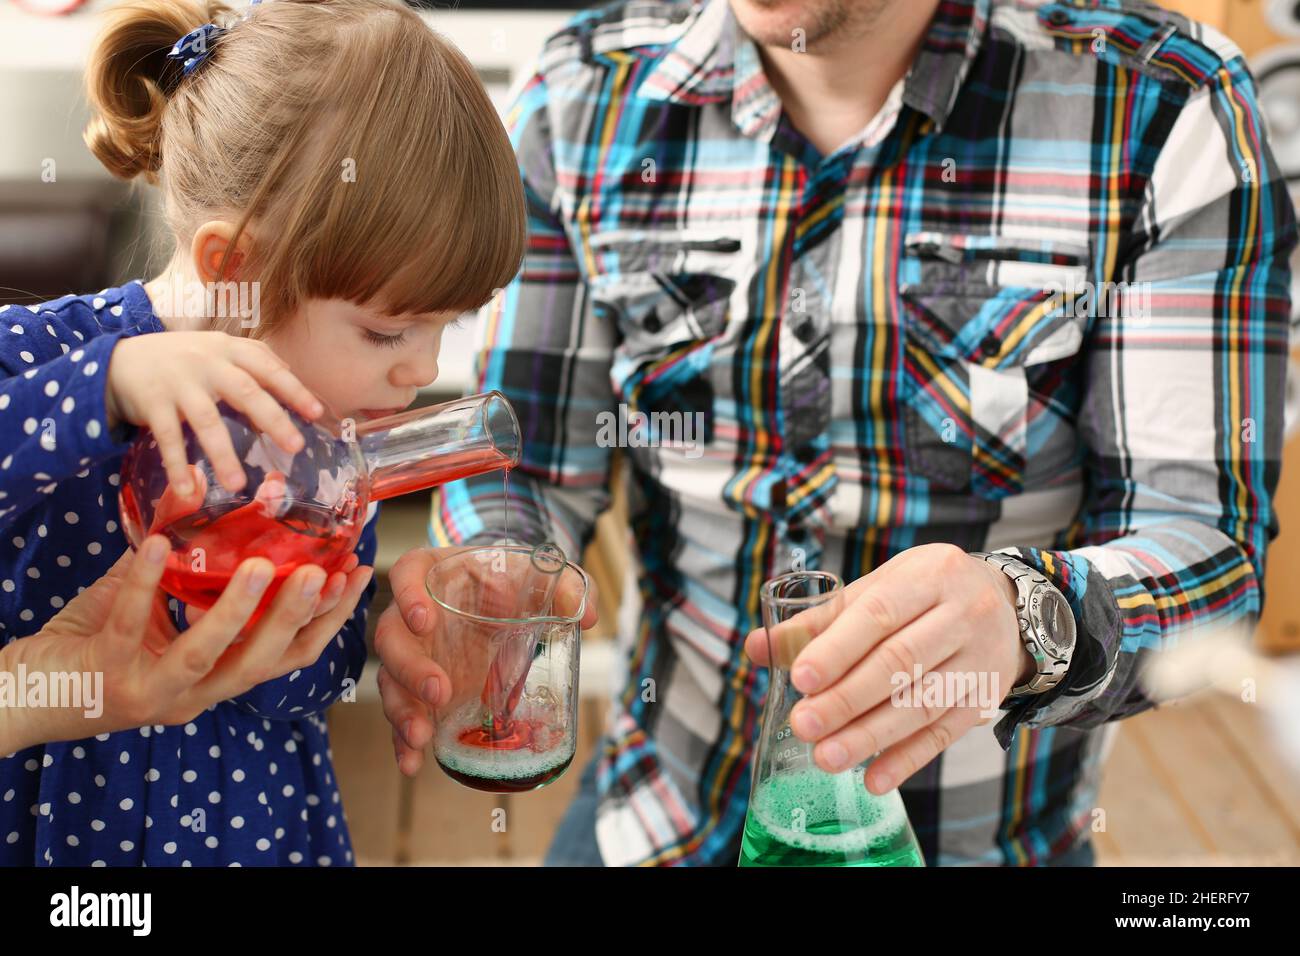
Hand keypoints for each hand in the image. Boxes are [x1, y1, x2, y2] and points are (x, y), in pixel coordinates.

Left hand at [0, 535, 372, 753]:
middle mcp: (196, 695)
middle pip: (267, 662)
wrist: (24, 695)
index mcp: (218, 679)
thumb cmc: (91, 643)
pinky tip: (157, 544)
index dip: (330, 618)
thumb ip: (184, 558)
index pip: (291, 654)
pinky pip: (134, 623)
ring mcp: (153, 690)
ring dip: (241, 611)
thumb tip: (208, 484)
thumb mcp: (150, 601)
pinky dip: (145, 582)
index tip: (358, 572)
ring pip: (210, 655)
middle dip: (301, 616)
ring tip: (260, 564)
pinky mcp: (109, 675)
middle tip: (327, 571)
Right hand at [105, 331, 323, 494]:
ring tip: (238, 486)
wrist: (119, 358)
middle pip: (245, 392)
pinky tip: (187, 491)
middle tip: (295, 447)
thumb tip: (294, 378)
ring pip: (206, 421)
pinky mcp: (152, 403)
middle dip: (273, 419)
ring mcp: (178, 384)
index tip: (317, 413)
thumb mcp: (218, 349)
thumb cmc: (182, 359)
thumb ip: (253, 360)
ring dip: (223, 455)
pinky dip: (177, 466)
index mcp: (229, 350)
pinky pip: (167, 438)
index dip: (293, 389)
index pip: (268, 367)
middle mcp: (207, 363)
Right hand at [374, 545, 598, 775]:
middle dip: (410, 668)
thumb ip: (569, 586)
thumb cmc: (514, 580)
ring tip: (421, 738)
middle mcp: (413, 613)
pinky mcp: (418, 687)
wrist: (506, 599)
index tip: (424, 619)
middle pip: (391, 637)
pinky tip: (412, 763)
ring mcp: (414, 652)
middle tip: (439, 692)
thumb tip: (586, 613)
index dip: (408, 594)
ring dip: (401, 711)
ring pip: (391, 680)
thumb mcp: (542, 576)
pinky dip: (402, 740)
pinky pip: (403, 713)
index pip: (409, 572)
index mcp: (436, 573)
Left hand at [743, 544, 1035, 794]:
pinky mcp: (985, 699)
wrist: (1004, 604)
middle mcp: (963, 614)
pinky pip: (944, 735)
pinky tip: (873, 780)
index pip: (879, 612)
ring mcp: (980, 659)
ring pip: (922, 704)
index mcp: (930, 575)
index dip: (838, 648)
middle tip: (804, 725)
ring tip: (827, 757)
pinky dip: (907, 760)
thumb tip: (758, 648)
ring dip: (871, 736)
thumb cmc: (923, 593)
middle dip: (847, 698)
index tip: (799, 677)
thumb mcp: (880, 588)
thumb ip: (819, 620)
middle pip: (901, 662)